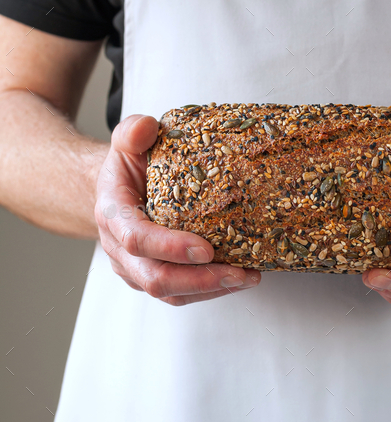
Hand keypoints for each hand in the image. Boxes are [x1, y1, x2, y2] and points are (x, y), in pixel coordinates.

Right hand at [95, 114, 261, 304]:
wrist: (117, 189)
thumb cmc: (128, 165)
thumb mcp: (127, 140)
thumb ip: (133, 131)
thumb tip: (147, 127)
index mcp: (112, 214)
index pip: (136, 239)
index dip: (170, 247)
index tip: (206, 248)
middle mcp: (119, 248)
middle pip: (155, 278)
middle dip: (200, 279)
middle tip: (239, 272)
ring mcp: (134, 268)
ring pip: (169, 293)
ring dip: (211, 289)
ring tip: (247, 277)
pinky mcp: (151, 277)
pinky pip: (179, 294)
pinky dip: (209, 290)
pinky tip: (238, 278)